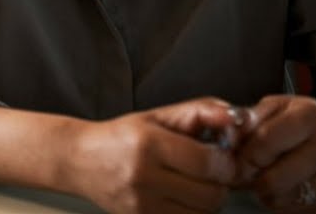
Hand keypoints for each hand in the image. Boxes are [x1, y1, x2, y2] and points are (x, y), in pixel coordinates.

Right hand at [61, 98, 242, 213]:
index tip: (222, 158)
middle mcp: (144, 177)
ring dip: (207, 201)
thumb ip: (198, 111)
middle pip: (211, 194)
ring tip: (194, 185)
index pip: (208, 163)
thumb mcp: (157, 116)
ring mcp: (141, 205)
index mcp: (149, 144)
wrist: (79, 161)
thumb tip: (236, 117)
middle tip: (210, 172)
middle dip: (219, 183)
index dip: (225, 162)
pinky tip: (182, 198)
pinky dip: (191, 212)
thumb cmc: (121, 136)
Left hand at [235, 95, 315, 212]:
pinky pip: (290, 212)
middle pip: (271, 180)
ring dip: (265, 192)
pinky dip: (280, 203)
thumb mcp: (280, 107)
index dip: (244, 154)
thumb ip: (250, 118)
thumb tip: (226, 132)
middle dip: (252, 177)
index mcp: (312, 118)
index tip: (239, 156)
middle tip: (252, 170)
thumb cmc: (306, 124)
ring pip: (279, 201)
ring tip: (270, 175)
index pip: (264, 144)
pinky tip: (286, 186)